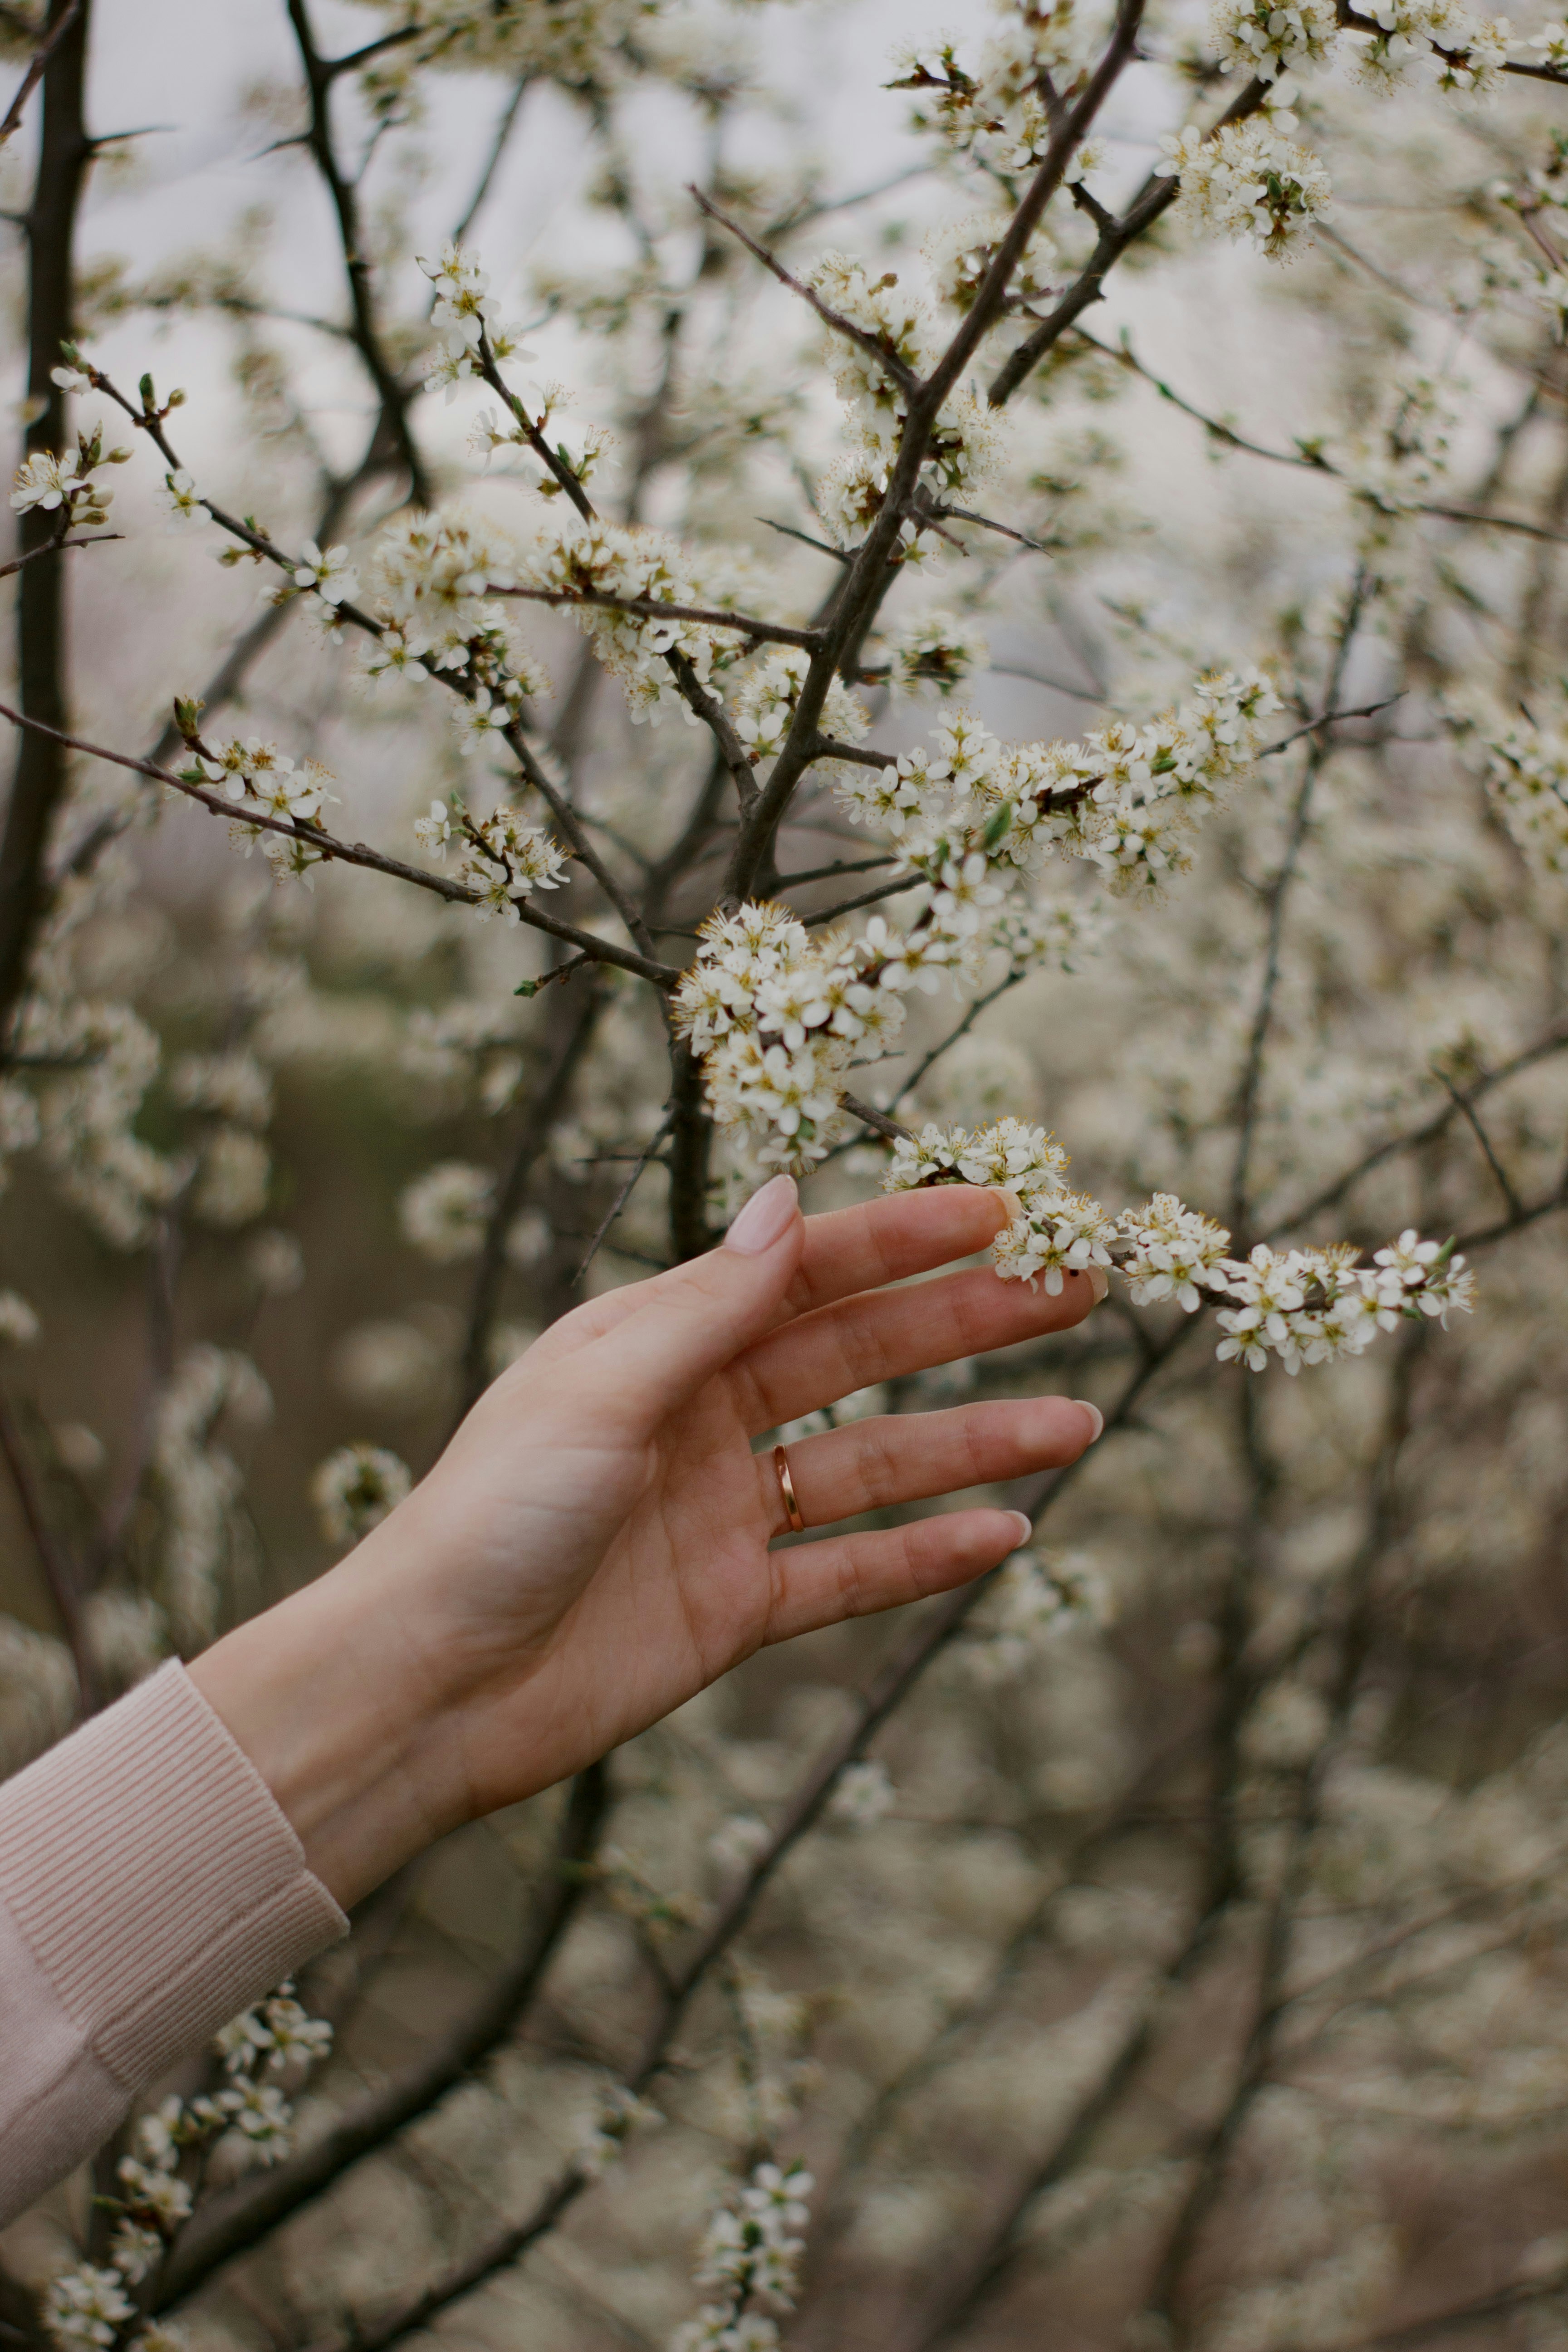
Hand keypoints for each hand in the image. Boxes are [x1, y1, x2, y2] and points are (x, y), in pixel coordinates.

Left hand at [191, 1175, 1104, 1905]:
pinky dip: (926, 1555)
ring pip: (876, 1465)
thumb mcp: (603, 1389)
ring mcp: (723, 1514)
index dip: (907, 1239)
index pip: (807, 1273)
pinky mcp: (733, 1608)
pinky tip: (1006, 1533)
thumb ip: (710, 1303)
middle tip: (1076, 1292)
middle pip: (861, 1357)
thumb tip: (788, 1198)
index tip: (1005, 1212)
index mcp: (658, 1344)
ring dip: (975, 1443)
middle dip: (968, 1323)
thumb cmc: (488, 1516)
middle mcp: (699, 1417)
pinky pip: (852, 1571)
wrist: (428, 1684)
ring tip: (1079, 1423)